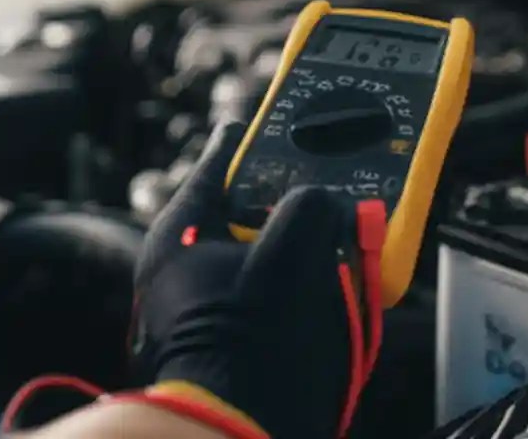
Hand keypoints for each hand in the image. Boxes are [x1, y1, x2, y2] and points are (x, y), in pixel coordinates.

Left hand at [131, 122, 352, 438]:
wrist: (241, 429)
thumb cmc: (253, 345)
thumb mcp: (292, 257)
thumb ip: (314, 208)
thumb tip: (330, 202)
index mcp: (181, 232)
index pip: (222, 158)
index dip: (264, 136)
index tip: (296, 120)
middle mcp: (183, 261)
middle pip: (246, 201)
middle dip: (293, 192)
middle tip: (334, 178)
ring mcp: (203, 299)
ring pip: (261, 242)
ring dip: (305, 234)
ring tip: (346, 225)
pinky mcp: (227, 331)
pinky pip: (269, 283)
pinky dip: (302, 273)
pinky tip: (337, 273)